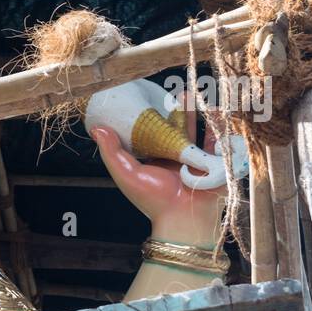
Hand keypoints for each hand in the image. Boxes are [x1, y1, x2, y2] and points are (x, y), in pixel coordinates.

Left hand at [90, 86, 224, 244]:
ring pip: (193, 130)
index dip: (148, 118)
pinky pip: (216, 138)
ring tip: (188, 93)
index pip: (150, 134)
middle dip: (173, 111)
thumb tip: (96, 128)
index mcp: (154, 160)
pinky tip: (213, 107)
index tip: (143, 99)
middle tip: (169, 93)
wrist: (185, 217)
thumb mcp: (127, 174)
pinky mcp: (213, 160)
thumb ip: (112, 152)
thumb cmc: (153, 200)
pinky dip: (216, 123)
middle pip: (173, 129)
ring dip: (192, 112)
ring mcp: (194, 158)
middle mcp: (173, 158)